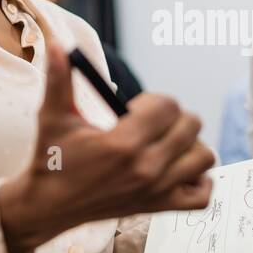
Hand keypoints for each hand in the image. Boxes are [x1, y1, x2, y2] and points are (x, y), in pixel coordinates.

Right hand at [0, 43, 214, 252]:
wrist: (49, 206)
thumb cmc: (52, 160)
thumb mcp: (54, 117)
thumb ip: (59, 79)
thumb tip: (58, 45)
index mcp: (123, 143)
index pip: (168, 106)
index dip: (154, 101)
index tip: (135, 110)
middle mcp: (146, 168)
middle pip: (191, 126)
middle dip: (173, 117)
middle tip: (149, 125)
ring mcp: (157, 191)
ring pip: (204, 157)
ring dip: (190, 145)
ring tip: (166, 143)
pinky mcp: (160, 207)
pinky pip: (202, 196)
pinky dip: (199, 180)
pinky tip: (179, 169)